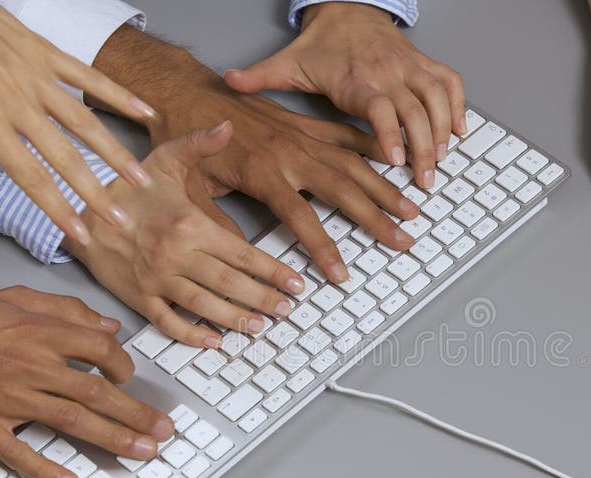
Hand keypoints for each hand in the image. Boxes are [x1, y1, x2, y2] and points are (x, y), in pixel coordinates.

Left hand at [0, 0, 157, 242]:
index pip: (31, 177)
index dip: (58, 209)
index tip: (81, 233)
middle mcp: (21, 105)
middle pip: (67, 158)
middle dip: (97, 193)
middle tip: (122, 219)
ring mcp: (38, 80)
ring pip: (86, 124)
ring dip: (116, 154)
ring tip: (141, 179)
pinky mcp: (48, 56)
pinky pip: (90, 78)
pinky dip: (120, 95)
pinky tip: (145, 111)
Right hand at [0, 287, 173, 477]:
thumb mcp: (14, 299)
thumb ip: (65, 310)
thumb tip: (109, 327)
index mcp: (39, 334)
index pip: (99, 350)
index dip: (123, 365)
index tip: (130, 378)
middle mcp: (30, 367)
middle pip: (96, 394)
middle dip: (136, 414)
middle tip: (163, 430)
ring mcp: (9, 400)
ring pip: (72, 422)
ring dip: (113, 440)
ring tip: (142, 451)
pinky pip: (21, 453)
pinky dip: (47, 470)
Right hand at [66, 123, 305, 347]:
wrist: (78, 210)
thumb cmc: (127, 186)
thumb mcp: (166, 158)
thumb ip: (202, 144)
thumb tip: (230, 125)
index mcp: (190, 224)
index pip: (243, 253)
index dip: (273, 271)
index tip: (296, 283)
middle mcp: (176, 255)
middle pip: (230, 284)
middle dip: (263, 299)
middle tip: (288, 310)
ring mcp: (157, 279)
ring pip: (204, 306)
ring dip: (235, 320)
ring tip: (260, 327)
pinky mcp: (138, 296)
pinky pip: (168, 322)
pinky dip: (191, 336)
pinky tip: (214, 342)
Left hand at [150, 78, 418, 283]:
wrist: (180, 91)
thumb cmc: (182, 140)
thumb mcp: (188, 188)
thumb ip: (217, 223)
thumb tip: (241, 256)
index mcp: (262, 172)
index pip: (301, 218)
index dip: (323, 248)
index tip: (342, 273)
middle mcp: (289, 153)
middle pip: (343, 191)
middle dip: (376, 218)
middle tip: (402, 240)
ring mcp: (300, 136)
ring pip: (352, 163)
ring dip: (384, 187)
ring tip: (410, 209)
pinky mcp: (303, 124)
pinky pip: (345, 134)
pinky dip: (372, 147)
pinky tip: (395, 160)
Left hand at [225, 2, 465, 189]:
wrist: (347, 7)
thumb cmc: (321, 45)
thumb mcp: (287, 63)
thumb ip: (260, 78)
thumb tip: (227, 83)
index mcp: (357, 80)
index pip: (378, 108)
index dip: (388, 135)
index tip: (394, 162)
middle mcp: (387, 73)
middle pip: (413, 112)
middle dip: (421, 149)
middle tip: (422, 183)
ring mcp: (409, 68)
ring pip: (436, 100)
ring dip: (441, 132)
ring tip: (439, 163)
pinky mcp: (423, 65)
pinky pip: (450, 83)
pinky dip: (459, 106)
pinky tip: (459, 132)